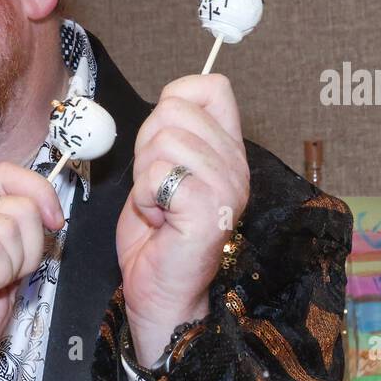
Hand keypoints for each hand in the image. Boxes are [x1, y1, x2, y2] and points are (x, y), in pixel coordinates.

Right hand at [0, 161, 64, 380]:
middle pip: (19, 203)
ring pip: (7, 227)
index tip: (54, 224)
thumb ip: (18, 254)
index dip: (40, 193)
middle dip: (32, 248)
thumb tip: (47, 225)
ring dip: (10, 269)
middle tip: (6, 279)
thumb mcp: (3, 287)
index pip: (8, 175)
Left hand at [118, 73, 249, 363]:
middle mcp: (235, 164)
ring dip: (144, 176)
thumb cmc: (157, 238)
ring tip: (160, 206)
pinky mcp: (209, 208)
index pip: (211, 87)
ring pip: (162, 141)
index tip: (162, 145)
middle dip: (147, 148)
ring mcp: (226, 186)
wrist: (160, 293)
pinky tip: (160, 219)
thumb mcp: (163, 170)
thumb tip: (169, 100)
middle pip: (175, 110)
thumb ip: (169, 135)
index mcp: (228, 150)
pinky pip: (157, 174)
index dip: (174, 103)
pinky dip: (144, 196)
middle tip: (158, 188)